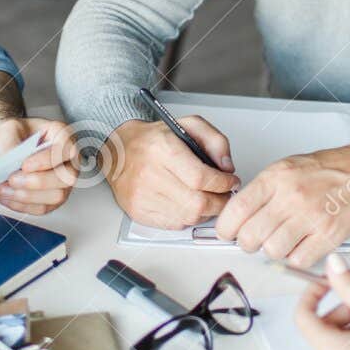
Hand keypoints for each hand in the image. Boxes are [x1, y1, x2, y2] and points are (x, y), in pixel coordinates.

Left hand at [0, 116, 78, 215]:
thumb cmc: (8, 136)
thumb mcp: (5, 129)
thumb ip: (9, 141)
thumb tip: (12, 159)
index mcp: (61, 135)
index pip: (67, 149)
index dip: (47, 160)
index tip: (25, 165)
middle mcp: (68, 159)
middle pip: (67, 177)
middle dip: (38, 182)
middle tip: (12, 179)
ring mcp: (62, 181)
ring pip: (57, 196)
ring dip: (28, 196)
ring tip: (4, 189)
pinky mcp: (52, 198)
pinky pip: (44, 208)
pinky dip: (23, 205)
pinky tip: (7, 197)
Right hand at [104, 117, 238, 228]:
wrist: (119, 151)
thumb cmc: (153, 140)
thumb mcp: (188, 125)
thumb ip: (215, 140)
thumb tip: (227, 167)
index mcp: (163, 149)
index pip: (201, 178)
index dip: (223, 184)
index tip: (231, 182)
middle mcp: (150, 174)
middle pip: (197, 203)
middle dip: (220, 202)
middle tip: (224, 195)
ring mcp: (142, 196)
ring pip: (188, 217)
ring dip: (206, 212)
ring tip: (209, 200)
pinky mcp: (138, 212)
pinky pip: (174, 224)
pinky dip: (188, 218)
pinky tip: (189, 205)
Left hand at [214, 141, 349, 266]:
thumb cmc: (330, 170)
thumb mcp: (288, 167)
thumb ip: (263, 190)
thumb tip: (238, 215)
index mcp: (276, 178)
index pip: (236, 210)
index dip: (226, 228)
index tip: (228, 233)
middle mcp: (291, 196)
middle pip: (250, 236)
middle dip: (248, 243)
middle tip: (256, 240)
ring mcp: (311, 216)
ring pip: (272, 251)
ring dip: (274, 250)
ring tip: (284, 240)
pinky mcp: (329, 234)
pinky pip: (299, 259)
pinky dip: (297, 257)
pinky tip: (302, 245)